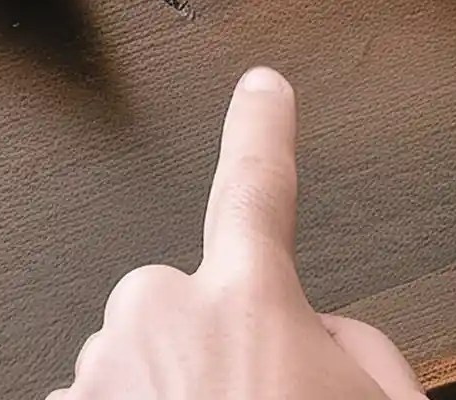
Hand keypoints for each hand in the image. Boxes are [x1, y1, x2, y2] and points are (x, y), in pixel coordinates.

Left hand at [49, 68, 426, 399]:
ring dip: (167, 396)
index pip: (259, 188)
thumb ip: (355, 345)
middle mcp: (158, 316)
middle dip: (213, 344)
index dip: (263, 130)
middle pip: (184, 301)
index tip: (260, 87)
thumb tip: (317, 330)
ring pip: (136, 360)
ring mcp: (100, 371)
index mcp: (248, 302)